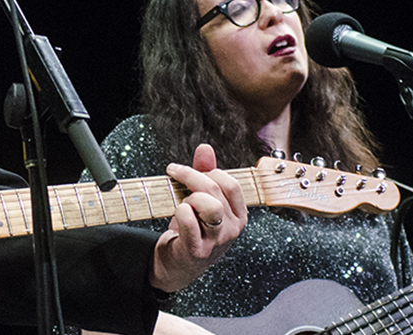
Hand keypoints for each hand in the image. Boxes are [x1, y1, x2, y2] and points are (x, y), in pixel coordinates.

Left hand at [149, 143, 246, 292]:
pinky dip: (179, 212)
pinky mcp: (198, 250)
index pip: (231, 184)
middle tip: (174, 174)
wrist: (177, 265)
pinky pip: (189, 221)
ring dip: (189, 198)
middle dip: (191, 177)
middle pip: (216, 190)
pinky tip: (176, 215)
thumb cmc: (191, 231)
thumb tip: (205, 148)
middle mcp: (232, 228)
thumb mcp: (200, 201)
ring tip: (181, 203)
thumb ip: (204, 173)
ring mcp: (217, 241)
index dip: (207, 170)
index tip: (184, 169)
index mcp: (238, 215)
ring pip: (209, 205)